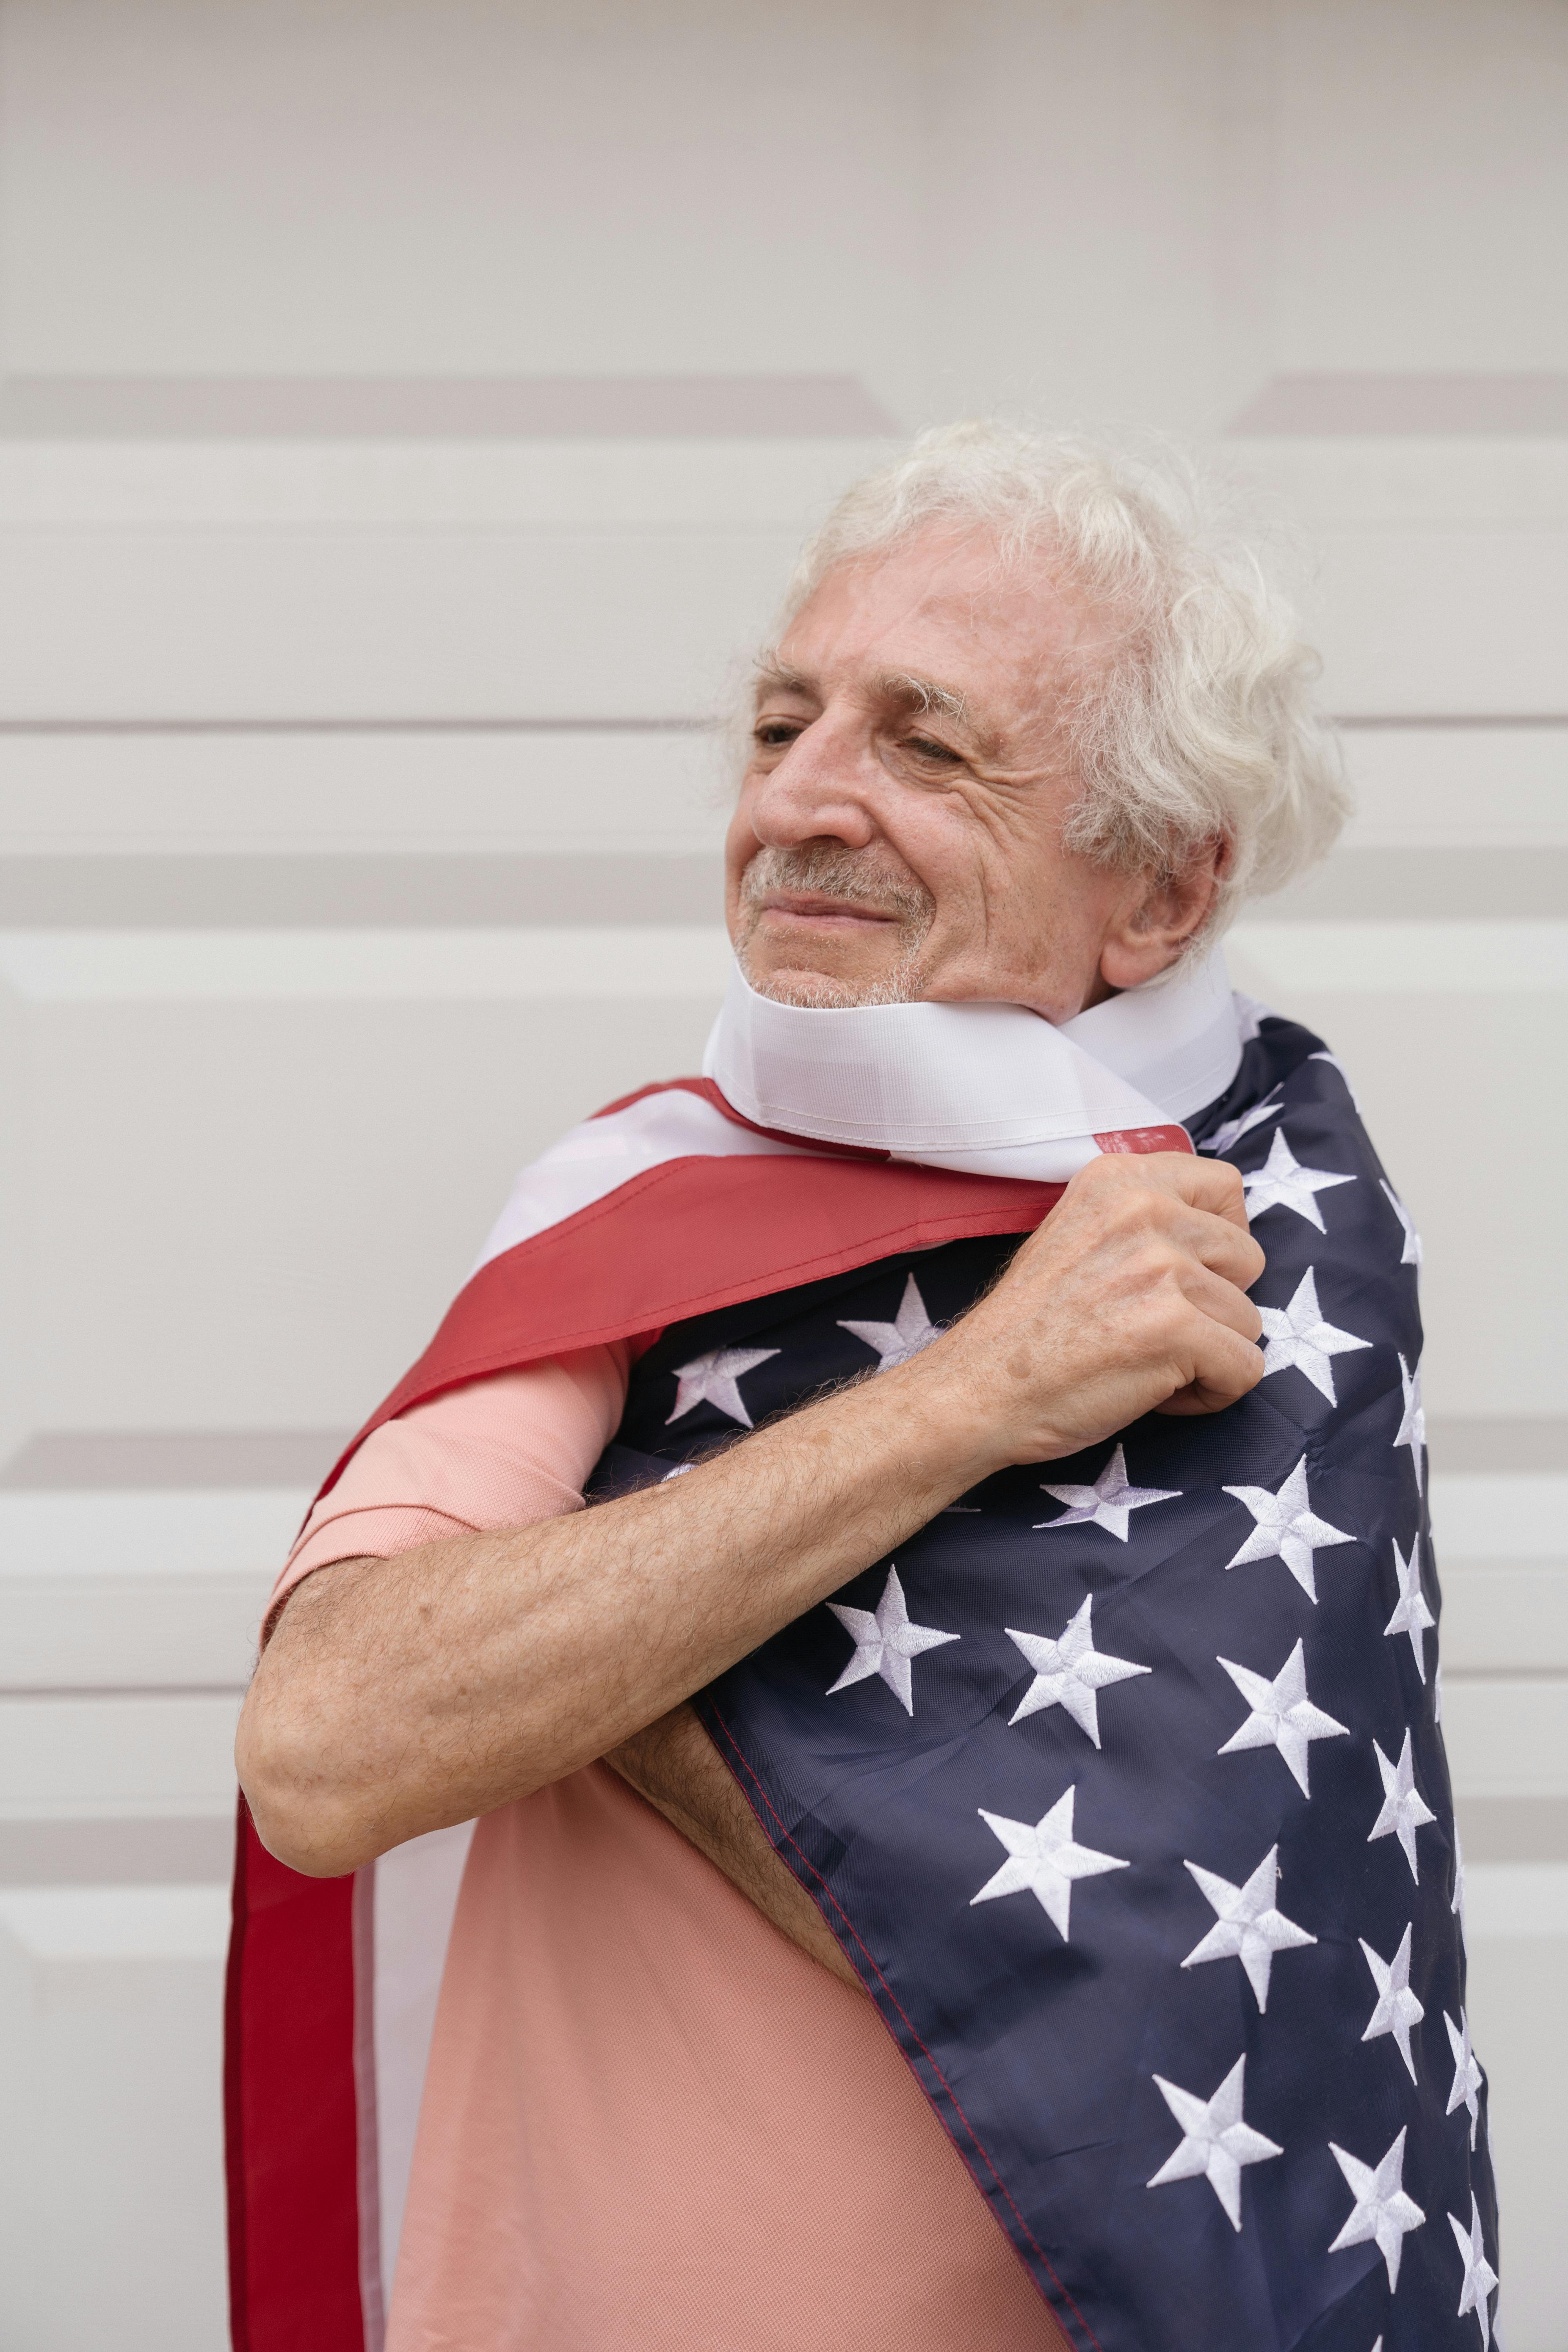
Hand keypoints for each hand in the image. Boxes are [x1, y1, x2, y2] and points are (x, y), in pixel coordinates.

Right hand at [908, 1151, 1264, 1467]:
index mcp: (1118, 1181)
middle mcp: (1142, 1210)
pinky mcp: (1175, 1328)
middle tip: (1156, 1329)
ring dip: (1209, 1353)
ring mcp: (1160, 1268)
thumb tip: (1217, 1233)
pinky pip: (1246, 1368)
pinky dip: (1211, 1393)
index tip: (1185, 1275)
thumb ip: (1140, 1219)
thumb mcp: (1078, 1235)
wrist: (979, 1390)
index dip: (1220, 1241)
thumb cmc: (1028, 1327)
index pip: (1223, 1186)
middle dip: (1216, 1304)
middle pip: (1247, 1258)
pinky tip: (1157, 1394)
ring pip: (1249, 1319)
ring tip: (1146, 1363)